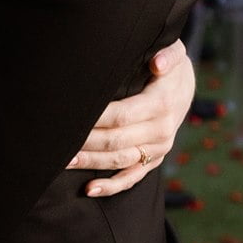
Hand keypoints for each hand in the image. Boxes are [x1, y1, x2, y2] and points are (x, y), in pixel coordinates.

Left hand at [67, 40, 195, 198]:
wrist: (184, 87)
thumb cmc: (168, 65)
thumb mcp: (173, 52)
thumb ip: (168, 54)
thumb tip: (158, 63)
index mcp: (162, 104)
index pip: (122, 115)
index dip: (95, 118)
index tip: (71, 117)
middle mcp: (161, 130)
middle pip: (117, 141)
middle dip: (86, 142)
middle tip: (58, 142)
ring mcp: (158, 148)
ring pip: (121, 161)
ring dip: (92, 163)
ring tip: (64, 162)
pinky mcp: (154, 159)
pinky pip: (132, 177)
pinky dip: (111, 186)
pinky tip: (89, 189)